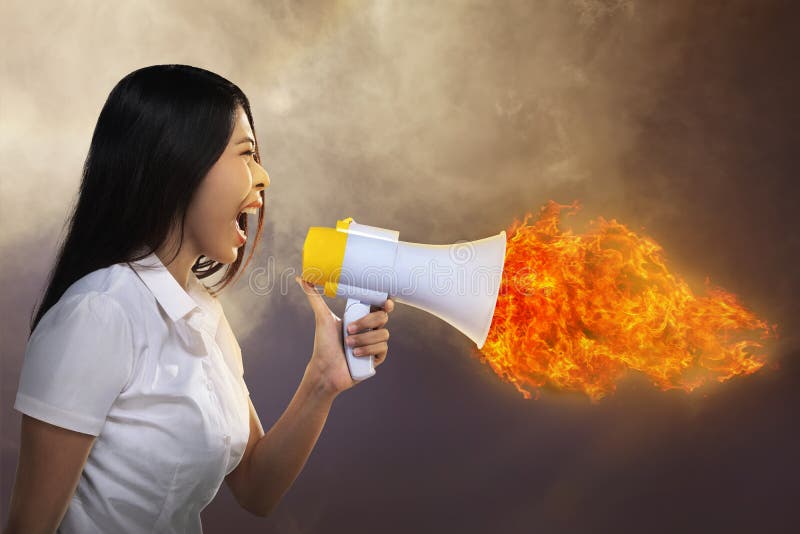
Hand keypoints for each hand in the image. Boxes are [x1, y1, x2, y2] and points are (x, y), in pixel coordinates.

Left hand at [294, 276, 393, 396]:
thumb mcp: (321, 317)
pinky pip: (382, 348)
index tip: (385, 300)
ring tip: (348, 345)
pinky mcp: (377, 358)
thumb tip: (301, 277)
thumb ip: (313, 296)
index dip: (386, 301)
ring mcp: (375, 343)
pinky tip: (355, 354)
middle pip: (383, 317)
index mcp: (361, 317)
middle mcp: (370, 329)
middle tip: (349, 328)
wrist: (324, 370)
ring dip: (364, 339)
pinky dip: (368, 350)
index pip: (380, 305)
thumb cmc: (323, 344)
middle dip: (367, 322)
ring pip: (383, 334)